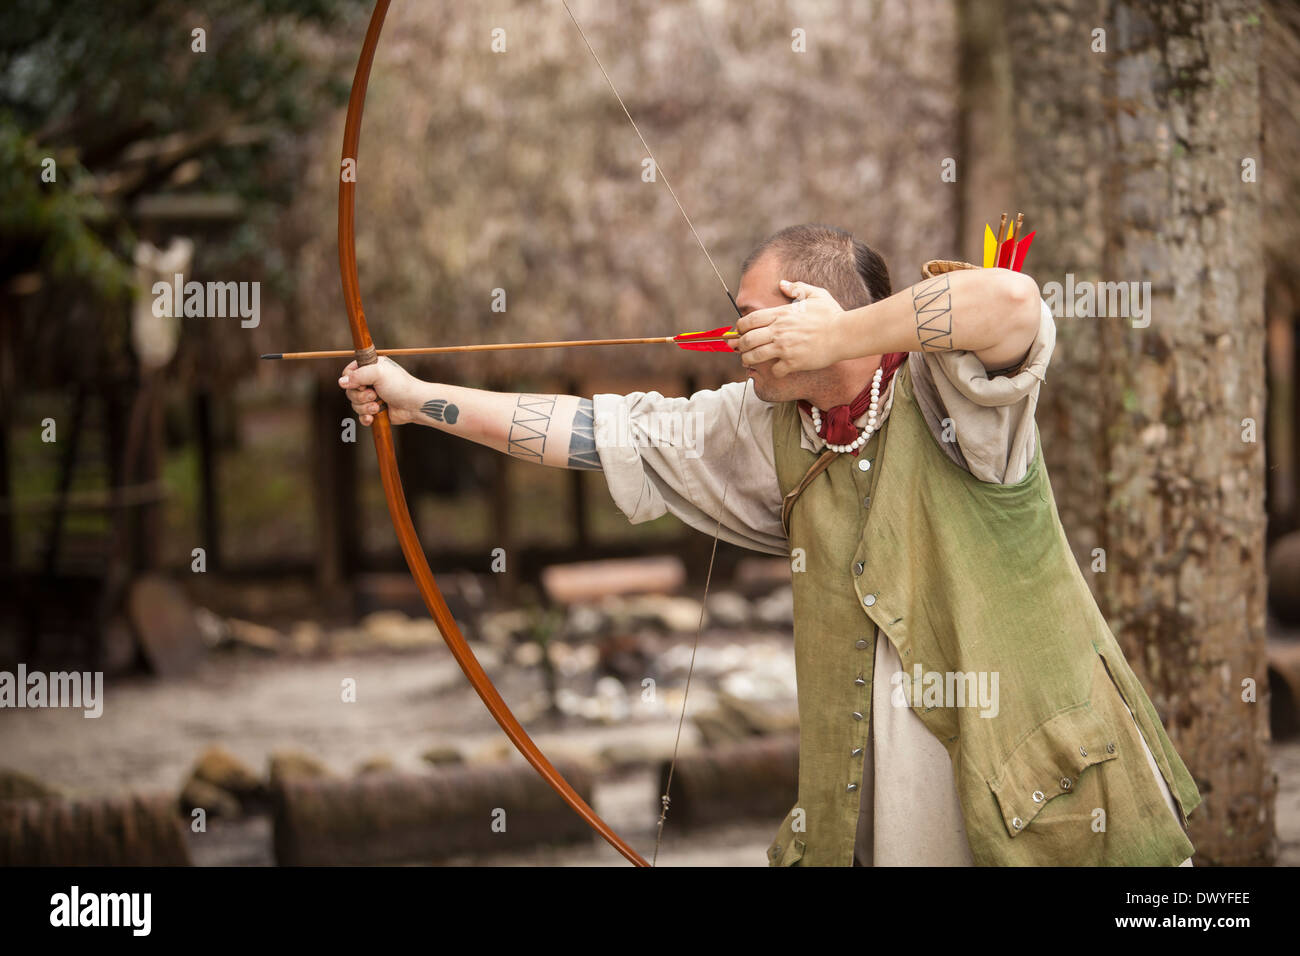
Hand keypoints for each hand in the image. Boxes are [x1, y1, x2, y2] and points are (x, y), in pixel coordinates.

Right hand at [338, 356, 422, 425]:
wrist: (414, 405)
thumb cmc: (400, 386)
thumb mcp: (379, 373)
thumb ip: (358, 375)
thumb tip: (341, 382)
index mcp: (370, 367)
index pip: (348, 373)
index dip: (351, 381)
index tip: (363, 384)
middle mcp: (369, 381)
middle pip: (349, 390)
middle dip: (360, 396)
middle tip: (374, 395)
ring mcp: (371, 396)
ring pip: (354, 404)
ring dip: (365, 407)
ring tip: (378, 406)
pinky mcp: (374, 410)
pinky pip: (361, 416)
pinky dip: (365, 418)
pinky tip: (373, 417)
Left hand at [733, 280, 852, 376]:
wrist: (844, 334)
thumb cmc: (832, 314)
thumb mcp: (816, 294)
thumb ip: (797, 288)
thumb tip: (782, 284)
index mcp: (780, 314)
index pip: (748, 321)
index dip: (740, 328)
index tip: (741, 332)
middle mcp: (778, 331)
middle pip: (747, 340)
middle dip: (740, 345)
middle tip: (740, 348)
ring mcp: (784, 348)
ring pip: (754, 356)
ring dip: (749, 359)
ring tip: (749, 360)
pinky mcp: (793, 362)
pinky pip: (774, 370)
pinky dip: (774, 371)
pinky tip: (778, 368)